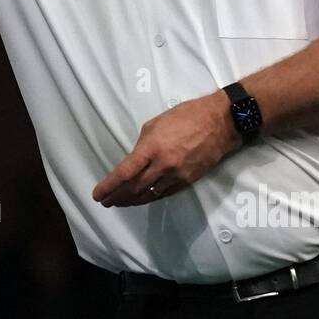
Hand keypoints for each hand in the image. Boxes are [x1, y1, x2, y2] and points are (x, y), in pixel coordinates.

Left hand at [92, 93, 240, 206]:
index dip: (109, 186)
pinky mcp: (188, 181)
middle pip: (134, 188)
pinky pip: (165, 193)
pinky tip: (142, 198)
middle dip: (118, 197)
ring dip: (132, 201)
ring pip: (149, 194)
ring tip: (120, 203)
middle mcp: (163, 165)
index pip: (125, 173)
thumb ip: (143, 145)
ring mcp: (177, 175)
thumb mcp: (155, 124)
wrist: (220, 122)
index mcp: (152, 147)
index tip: (98, 194)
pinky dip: (151, 197)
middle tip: (107, 201)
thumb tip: (135, 161)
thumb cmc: (187, 116)